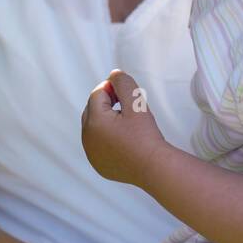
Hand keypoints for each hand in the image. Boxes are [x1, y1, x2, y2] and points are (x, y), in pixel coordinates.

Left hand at [81, 69, 167, 187]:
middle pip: (92, 109)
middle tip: (128, 108)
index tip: (128, 97)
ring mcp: (91, 154)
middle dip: (107, 104)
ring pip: (94, 126)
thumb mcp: (136, 103)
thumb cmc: (146, 136)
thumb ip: (123, 83)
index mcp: (94, 122)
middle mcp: (87, 138)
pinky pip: (98, 144)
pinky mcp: (99, 165)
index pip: (98, 94)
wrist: (155, 168)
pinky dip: (106, 138)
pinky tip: (123, 139)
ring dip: (106, 120)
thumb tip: (114, 74)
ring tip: (127, 124)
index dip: (113, 90)